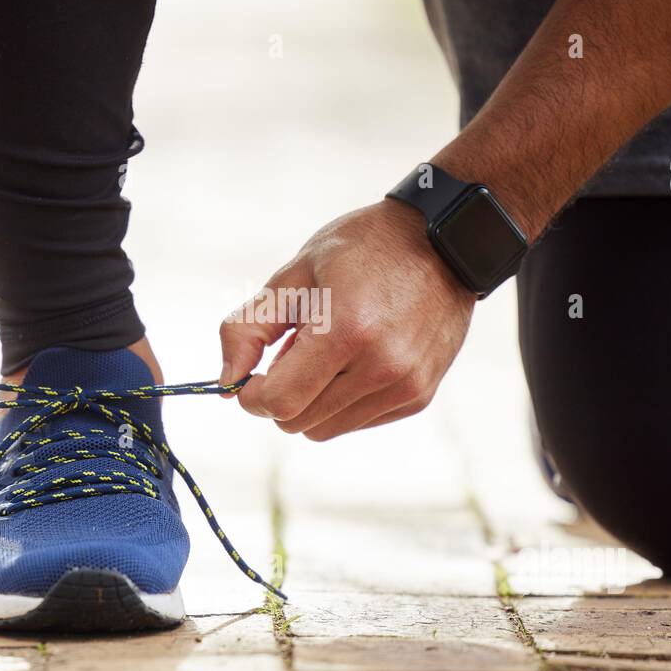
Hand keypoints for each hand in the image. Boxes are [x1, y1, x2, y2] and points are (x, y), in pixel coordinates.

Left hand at [219, 199, 473, 439]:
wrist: (444, 241)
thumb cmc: (363, 249)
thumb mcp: (296, 274)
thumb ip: (250, 328)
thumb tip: (225, 381)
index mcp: (345, 331)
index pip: (278, 402)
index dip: (251, 395)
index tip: (250, 377)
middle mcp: (380, 367)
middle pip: (298, 423)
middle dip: (280, 396)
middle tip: (291, 352)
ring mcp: (405, 386)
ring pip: (326, 430)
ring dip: (311, 400)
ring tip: (325, 352)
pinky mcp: (419, 396)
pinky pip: (358, 421)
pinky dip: (343, 401)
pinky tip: (355, 359)